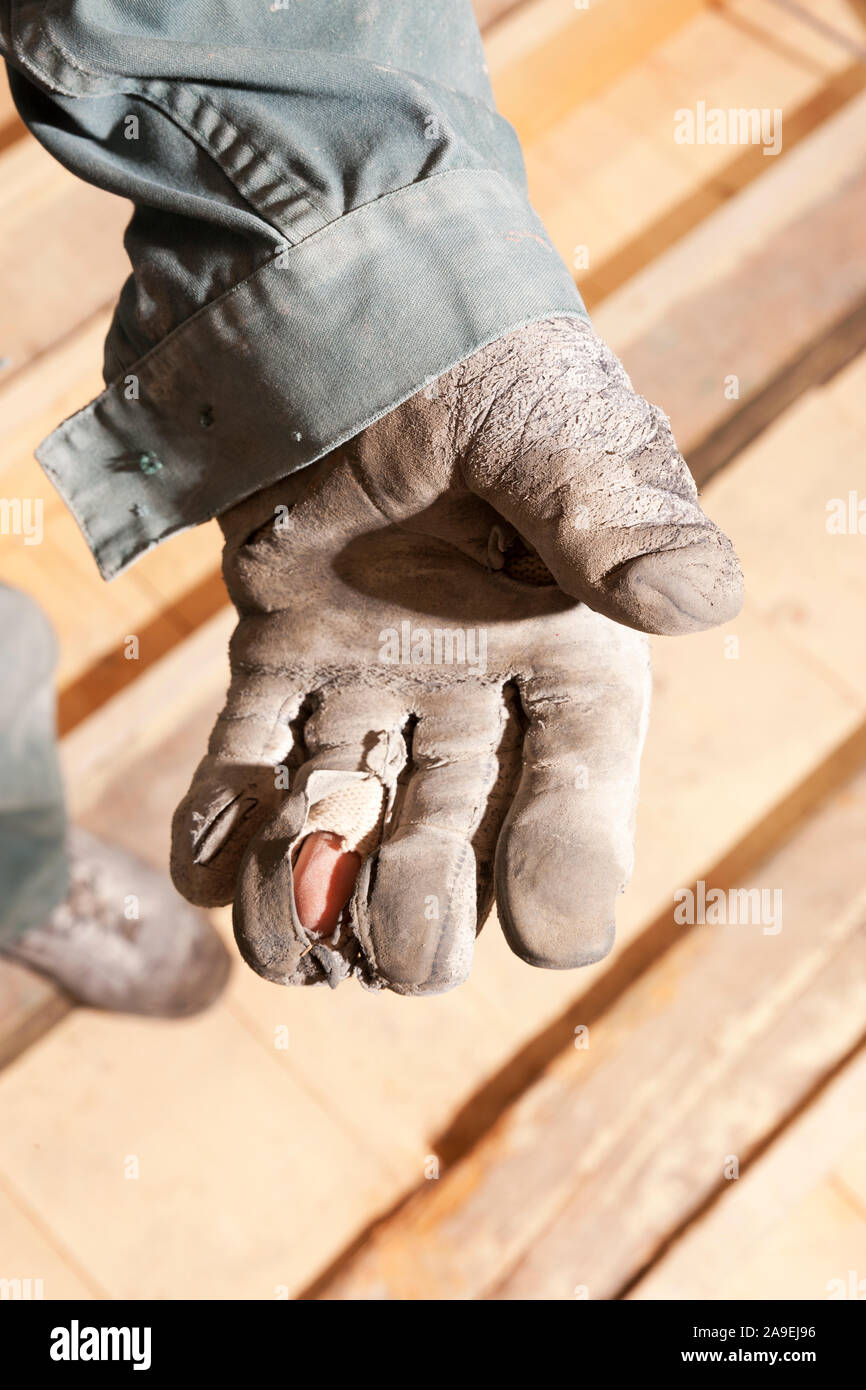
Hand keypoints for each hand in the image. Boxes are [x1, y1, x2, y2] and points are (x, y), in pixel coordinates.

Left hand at [171, 317, 741, 994]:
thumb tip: (698, 602)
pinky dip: (223, 815)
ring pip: (345, 815)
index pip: (581, 793)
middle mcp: (474, 686)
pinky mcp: (284, 649)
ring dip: (307, 892)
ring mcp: (373, 675)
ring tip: (278, 939)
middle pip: (452, 838)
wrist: (358, 306)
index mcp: (567, 655)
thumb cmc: (483, 363)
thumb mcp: (564, 435)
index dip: (568, 868)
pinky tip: (206, 868)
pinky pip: (251, 752)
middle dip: (423, 912)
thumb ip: (618, 519)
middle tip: (392, 953)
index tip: (541, 927)